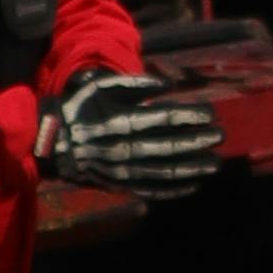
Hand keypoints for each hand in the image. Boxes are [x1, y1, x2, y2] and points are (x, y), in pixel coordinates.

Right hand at [40, 71, 227, 197]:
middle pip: (169, 146)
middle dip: (198, 142)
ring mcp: (121, 170)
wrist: (51, 141)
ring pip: (164, 172)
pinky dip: (173, 189)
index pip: (165, 118)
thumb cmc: (80, 108)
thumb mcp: (102, 87)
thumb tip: (167, 86)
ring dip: (192, 169)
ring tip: (214, 165)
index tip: (211, 114)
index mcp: (121, 120)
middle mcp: (124, 147)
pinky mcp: (118, 184)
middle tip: (220, 137)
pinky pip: (150, 189)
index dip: (191, 116)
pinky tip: (192, 185)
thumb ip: (135, 84)